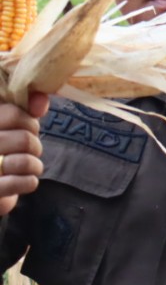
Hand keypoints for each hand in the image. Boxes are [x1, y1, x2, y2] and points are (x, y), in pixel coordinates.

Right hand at [0, 93, 45, 217]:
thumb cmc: (0, 150)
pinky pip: (26, 182)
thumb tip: (41, 102)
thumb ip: (24, 109)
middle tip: (26, 151)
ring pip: (27, 162)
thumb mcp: (8, 125)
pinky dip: (29, 181)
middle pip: (25, 139)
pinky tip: (21, 180)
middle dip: (34, 146)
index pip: (13, 113)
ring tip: (25, 166)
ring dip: (34, 165)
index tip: (23, 129)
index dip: (28, 122)